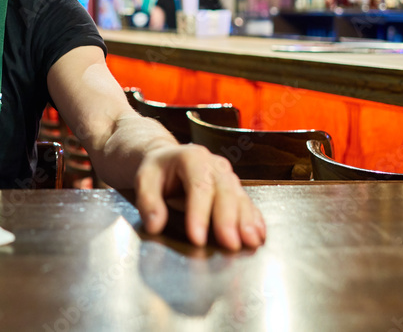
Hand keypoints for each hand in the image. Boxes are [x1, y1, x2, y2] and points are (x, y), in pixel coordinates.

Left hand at [134, 144, 265, 249]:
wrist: (170, 158)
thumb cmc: (158, 170)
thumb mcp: (144, 179)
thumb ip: (148, 201)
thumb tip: (154, 225)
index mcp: (192, 157)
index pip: (198, 186)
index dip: (199, 213)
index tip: (197, 238)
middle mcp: (215, 165)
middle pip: (225, 191)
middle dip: (228, 220)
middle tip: (230, 244)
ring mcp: (228, 176)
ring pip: (240, 197)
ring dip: (246, 221)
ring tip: (250, 242)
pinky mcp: (235, 189)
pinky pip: (248, 203)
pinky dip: (254, 219)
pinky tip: (258, 235)